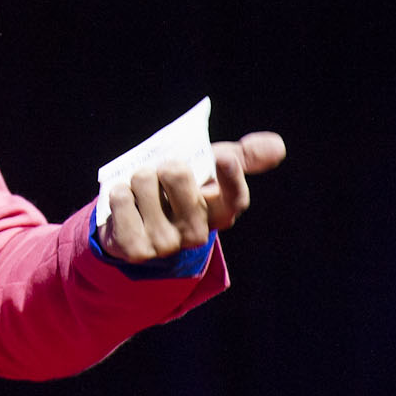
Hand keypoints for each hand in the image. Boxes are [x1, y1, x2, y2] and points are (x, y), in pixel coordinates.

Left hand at [96, 132, 286, 262]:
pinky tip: (126, 207)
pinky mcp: (136, 250)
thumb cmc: (176, 191)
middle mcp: (198, 233)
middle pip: (176, 172)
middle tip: (158, 180)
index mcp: (220, 212)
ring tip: (140, 196)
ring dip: (135, 179)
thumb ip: (242, 156)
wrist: (134, 225)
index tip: (223, 156)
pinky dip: (117, 194)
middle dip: (159, 165)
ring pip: (143, 180)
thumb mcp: (207, 171)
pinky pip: (120, 198)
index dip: (231, 176)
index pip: (235, 198)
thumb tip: (277, 145)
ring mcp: (167, 244)